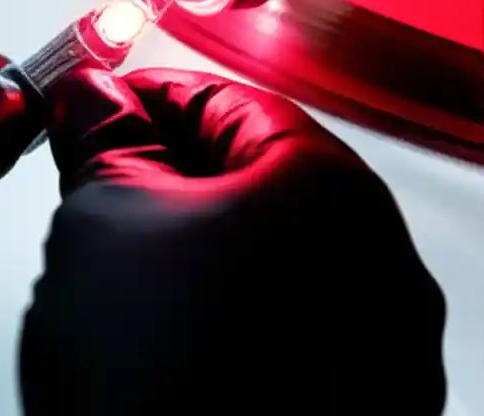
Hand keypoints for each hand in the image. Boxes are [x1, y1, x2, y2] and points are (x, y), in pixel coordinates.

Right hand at [19, 68, 445, 415]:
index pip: (231, 99)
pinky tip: (191, 328)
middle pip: (270, 177)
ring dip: (219, 243)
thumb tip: (92, 98)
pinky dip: (253, 306)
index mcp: (331, 189)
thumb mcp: (104, 222)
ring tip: (142, 270)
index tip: (106, 106)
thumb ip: (103, 137)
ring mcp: (391, 341)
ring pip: (290, 254)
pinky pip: (307, 320)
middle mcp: (387, 261)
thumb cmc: (161, 381)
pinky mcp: (376, 401)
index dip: (154, 97)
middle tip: (111, 181)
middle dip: (184, 172)